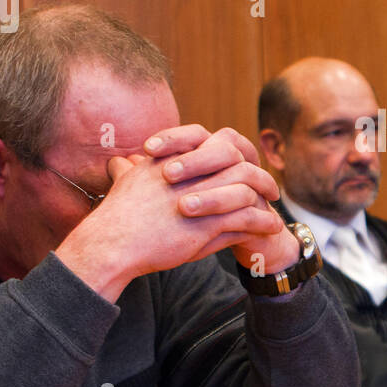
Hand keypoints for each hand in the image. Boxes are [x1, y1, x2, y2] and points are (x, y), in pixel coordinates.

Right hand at [55, 128, 282, 300]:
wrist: (112, 244)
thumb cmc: (116, 217)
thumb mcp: (123, 183)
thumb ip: (131, 170)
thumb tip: (122, 161)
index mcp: (174, 159)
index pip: (213, 142)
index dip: (232, 151)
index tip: (243, 162)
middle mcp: (191, 174)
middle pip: (237, 159)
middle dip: (257, 170)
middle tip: (269, 184)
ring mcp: (201, 198)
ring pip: (247, 187)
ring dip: (266, 194)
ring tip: (275, 203)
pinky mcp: (207, 225)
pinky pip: (247, 218)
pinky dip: (264, 222)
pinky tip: (273, 227)